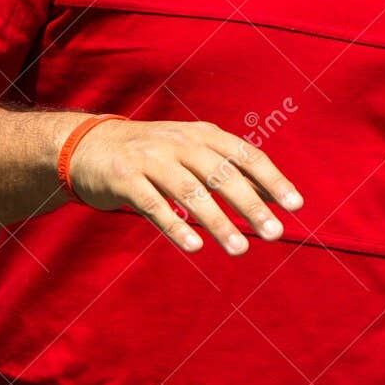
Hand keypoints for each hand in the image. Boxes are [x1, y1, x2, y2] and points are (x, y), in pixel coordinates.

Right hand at [67, 118, 303, 254]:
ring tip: (240, 249)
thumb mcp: (194, 153)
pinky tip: (195, 246)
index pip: (246, 155)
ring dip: (219, 223)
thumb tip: (274, 198)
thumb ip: (230, 172)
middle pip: (223, 175)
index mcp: (204, 135)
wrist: (89, 145)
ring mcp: (151, 158)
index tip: (296, 206)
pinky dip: (176, 226)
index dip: (273, 179)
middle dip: (251, 206)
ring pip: (191, 192)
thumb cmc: (155, 155)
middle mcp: (181, 142)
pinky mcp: (124, 178)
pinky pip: (153, 205)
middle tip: (275, 234)